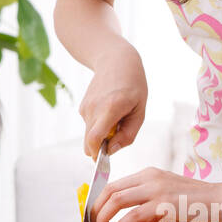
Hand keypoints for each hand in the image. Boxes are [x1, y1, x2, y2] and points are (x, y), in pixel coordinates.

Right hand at [79, 43, 147, 157]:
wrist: (115, 61)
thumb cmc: (133, 86)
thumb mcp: (139, 111)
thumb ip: (128, 134)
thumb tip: (111, 151)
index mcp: (111, 109)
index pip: (94, 139)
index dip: (96, 154)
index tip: (103, 161)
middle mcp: (93, 109)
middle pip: (89, 142)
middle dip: (100, 148)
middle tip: (116, 139)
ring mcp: (85, 107)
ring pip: (90, 134)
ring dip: (102, 135)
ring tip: (117, 118)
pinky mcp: (82, 107)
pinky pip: (89, 126)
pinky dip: (98, 126)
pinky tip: (109, 111)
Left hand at [92, 166, 221, 221]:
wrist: (221, 200)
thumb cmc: (196, 204)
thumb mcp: (167, 206)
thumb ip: (147, 217)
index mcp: (148, 174)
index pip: (114, 184)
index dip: (99, 201)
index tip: (93, 217)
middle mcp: (149, 177)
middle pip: (110, 190)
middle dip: (96, 209)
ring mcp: (156, 188)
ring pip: (117, 199)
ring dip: (103, 217)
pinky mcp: (163, 203)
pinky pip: (134, 214)